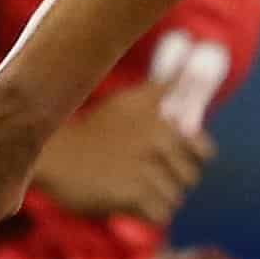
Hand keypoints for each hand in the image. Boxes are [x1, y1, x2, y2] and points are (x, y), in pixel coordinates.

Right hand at [30, 83, 212, 227]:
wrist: (55, 156)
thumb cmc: (97, 129)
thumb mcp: (134, 99)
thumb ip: (168, 83)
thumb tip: (194, 43)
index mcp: (164, 120)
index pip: (204, 151)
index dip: (189, 159)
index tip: (167, 159)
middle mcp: (160, 141)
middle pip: (188, 178)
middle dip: (168, 180)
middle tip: (136, 171)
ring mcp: (147, 168)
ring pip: (173, 198)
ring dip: (152, 197)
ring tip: (125, 182)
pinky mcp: (133, 195)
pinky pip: (160, 215)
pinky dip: (144, 213)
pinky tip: (122, 197)